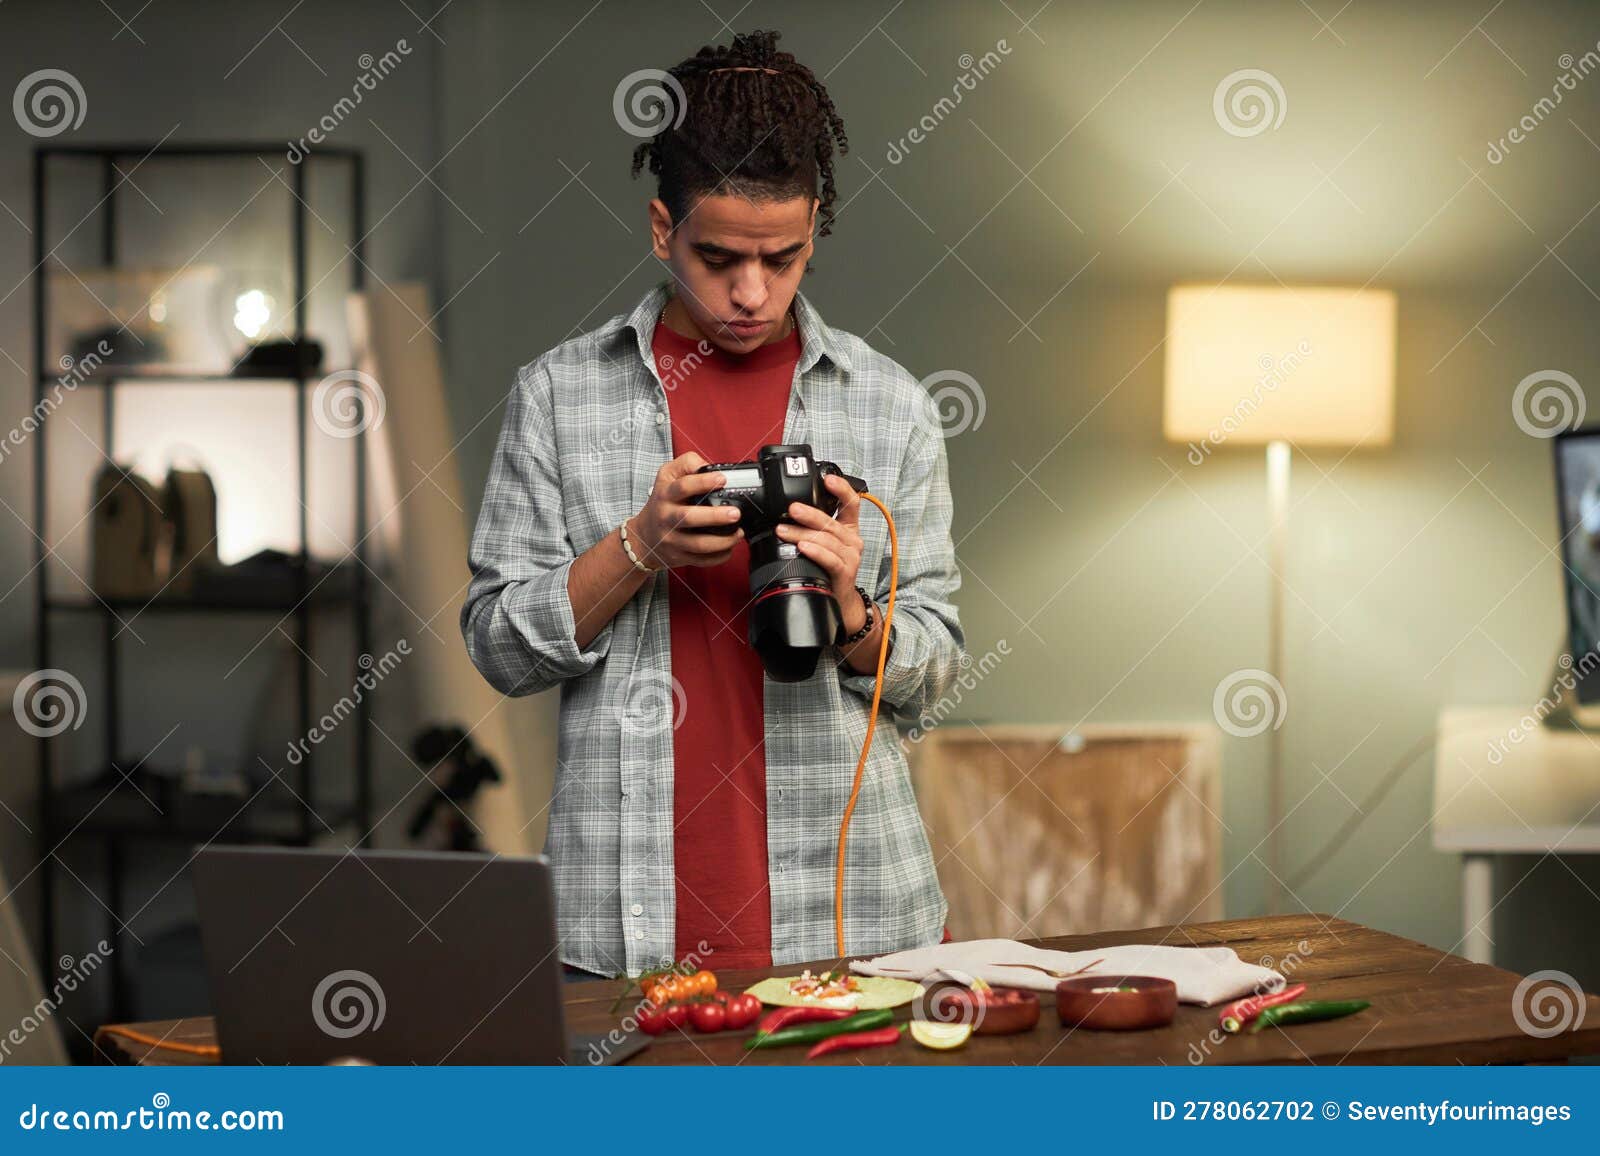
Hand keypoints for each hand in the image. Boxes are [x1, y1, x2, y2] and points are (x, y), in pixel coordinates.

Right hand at [627, 452, 743, 569]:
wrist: (644, 536)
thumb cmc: (662, 502)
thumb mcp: (667, 475)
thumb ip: (688, 464)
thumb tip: (710, 467)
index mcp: (666, 494)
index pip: (682, 486)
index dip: (703, 482)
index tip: (722, 479)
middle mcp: (667, 517)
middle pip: (689, 518)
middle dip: (715, 516)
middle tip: (735, 513)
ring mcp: (672, 539)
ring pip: (698, 544)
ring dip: (722, 541)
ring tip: (738, 533)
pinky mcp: (679, 556)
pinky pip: (702, 560)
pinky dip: (719, 556)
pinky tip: (729, 547)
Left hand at [776, 474, 867, 635]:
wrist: (840, 601)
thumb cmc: (827, 570)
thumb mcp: (824, 545)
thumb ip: (812, 529)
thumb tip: (784, 514)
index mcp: (848, 528)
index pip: (851, 503)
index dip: (841, 489)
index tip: (827, 479)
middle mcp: (853, 540)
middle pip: (831, 521)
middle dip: (809, 513)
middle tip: (791, 508)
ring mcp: (851, 556)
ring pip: (826, 540)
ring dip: (802, 534)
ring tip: (783, 531)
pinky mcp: (846, 572)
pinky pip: (830, 559)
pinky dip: (815, 552)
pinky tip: (803, 548)